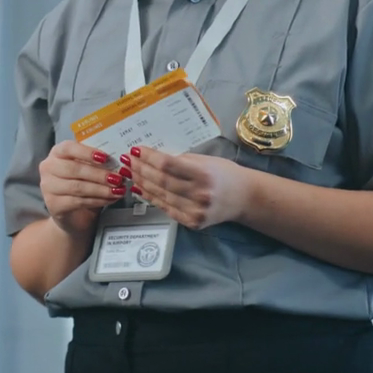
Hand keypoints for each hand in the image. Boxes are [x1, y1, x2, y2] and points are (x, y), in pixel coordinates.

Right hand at [37, 140, 124, 235]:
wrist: (73, 214)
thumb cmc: (82, 183)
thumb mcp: (88, 169)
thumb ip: (98, 162)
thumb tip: (119, 159)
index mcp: (57, 153)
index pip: (68, 148)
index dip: (87, 152)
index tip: (105, 158)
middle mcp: (48, 167)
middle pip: (74, 169)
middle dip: (98, 174)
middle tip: (118, 178)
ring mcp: (48, 187)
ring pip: (77, 187)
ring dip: (101, 189)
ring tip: (117, 190)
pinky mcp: (53, 205)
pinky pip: (78, 201)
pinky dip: (97, 200)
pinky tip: (109, 200)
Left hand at [128, 147, 250, 229]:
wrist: (244, 198)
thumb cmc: (224, 173)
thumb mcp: (205, 160)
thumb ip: (181, 161)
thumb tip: (152, 158)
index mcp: (203, 174)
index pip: (167, 165)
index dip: (149, 157)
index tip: (136, 149)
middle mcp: (199, 195)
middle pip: (161, 181)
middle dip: (141, 169)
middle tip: (128, 160)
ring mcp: (195, 211)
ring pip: (160, 196)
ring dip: (142, 183)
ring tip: (131, 172)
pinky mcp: (192, 222)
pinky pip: (166, 208)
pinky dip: (152, 198)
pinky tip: (141, 188)